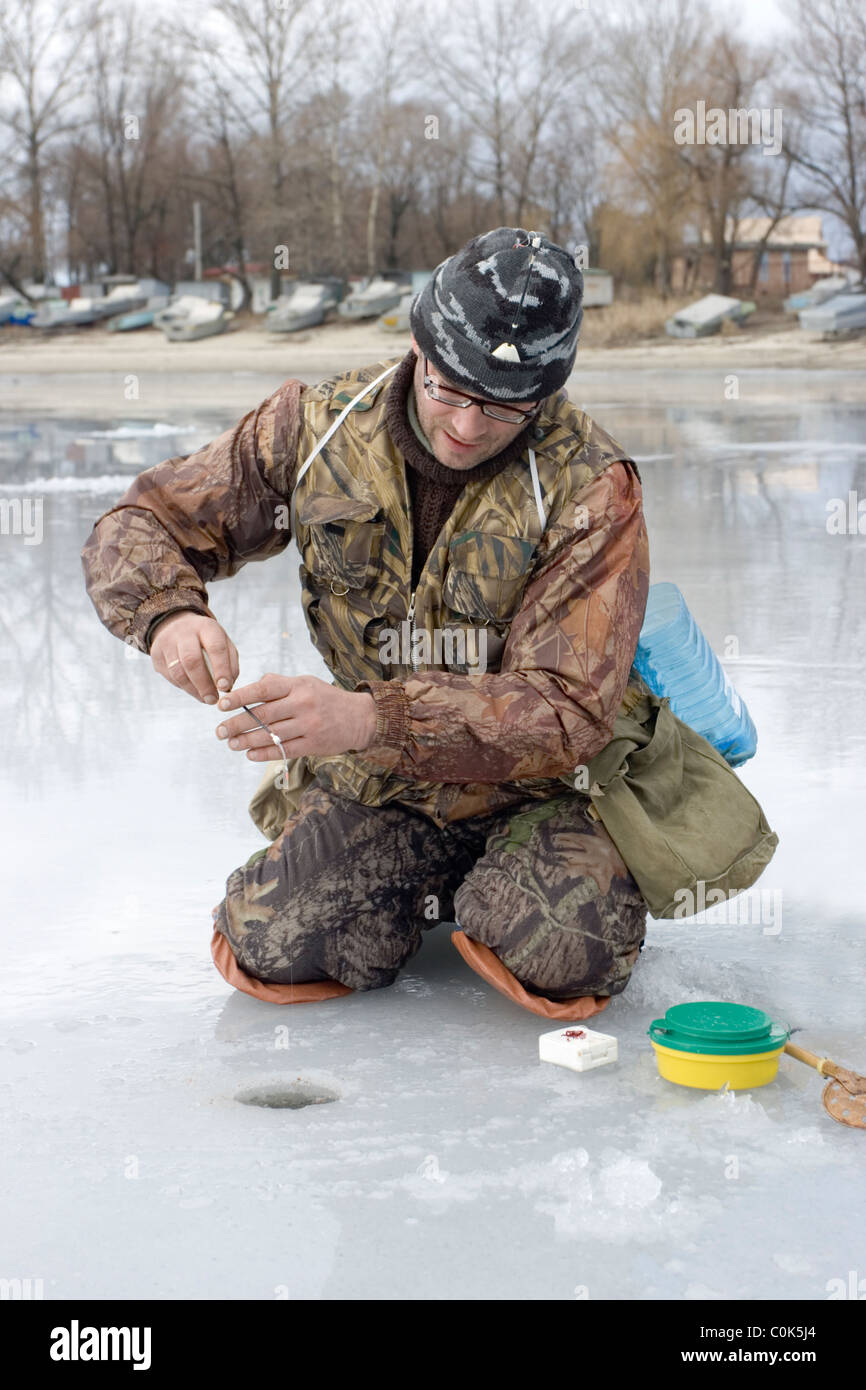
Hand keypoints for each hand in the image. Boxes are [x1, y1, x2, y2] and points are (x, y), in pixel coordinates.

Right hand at [150, 613, 238, 703]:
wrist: (177, 626)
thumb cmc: (207, 640)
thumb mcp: (223, 643)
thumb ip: (230, 664)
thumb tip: (227, 687)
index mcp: (206, 627)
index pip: (215, 648)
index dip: (221, 669)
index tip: (224, 687)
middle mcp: (184, 632)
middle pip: (192, 660)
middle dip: (204, 684)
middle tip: (213, 699)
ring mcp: (167, 642)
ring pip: (177, 671)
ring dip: (193, 690)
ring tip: (205, 699)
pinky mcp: (156, 655)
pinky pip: (170, 676)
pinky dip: (184, 687)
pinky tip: (194, 690)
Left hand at [215, 673, 376, 758]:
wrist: (360, 718)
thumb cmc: (326, 698)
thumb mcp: (306, 682)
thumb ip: (279, 684)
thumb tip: (253, 685)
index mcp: (298, 686)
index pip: (264, 689)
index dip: (240, 697)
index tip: (221, 704)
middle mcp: (303, 704)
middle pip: (263, 715)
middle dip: (237, 724)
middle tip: (219, 731)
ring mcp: (309, 725)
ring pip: (271, 735)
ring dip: (246, 741)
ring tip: (231, 744)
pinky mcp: (314, 744)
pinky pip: (284, 750)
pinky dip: (264, 753)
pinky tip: (250, 754)